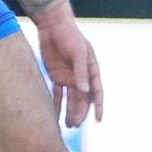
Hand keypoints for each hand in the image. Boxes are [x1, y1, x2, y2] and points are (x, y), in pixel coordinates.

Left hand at [33, 2, 103, 125]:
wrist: (52, 26)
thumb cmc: (69, 36)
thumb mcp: (78, 52)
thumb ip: (81, 72)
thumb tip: (85, 92)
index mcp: (91, 69)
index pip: (96, 91)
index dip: (98, 106)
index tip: (98, 119)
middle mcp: (81, 76)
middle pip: (82, 98)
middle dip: (80, 112)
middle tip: (75, 125)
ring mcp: (68, 76)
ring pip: (70, 98)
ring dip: (70, 111)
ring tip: (68, 125)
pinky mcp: (56, 76)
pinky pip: (57, 93)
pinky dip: (56, 104)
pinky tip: (54, 116)